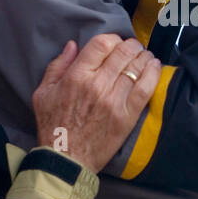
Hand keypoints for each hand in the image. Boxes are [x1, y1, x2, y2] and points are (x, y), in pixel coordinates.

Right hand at [31, 35, 160, 173]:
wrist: (66, 159)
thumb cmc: (52, 126)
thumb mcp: (43, 92)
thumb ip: (58, 65)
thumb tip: (73, 44)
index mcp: (76, 76)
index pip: (102, 44)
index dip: (113, 39)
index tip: (115, 43)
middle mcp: (97, 85)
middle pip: (123, 52)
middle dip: (131, 46)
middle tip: (134, 47)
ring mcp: (114, 100)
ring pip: (136, 67)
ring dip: (144, 56)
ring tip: (145, 55)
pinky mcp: (127, 115)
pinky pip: (146, 88)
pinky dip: (153, 73)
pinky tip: (154, 66)